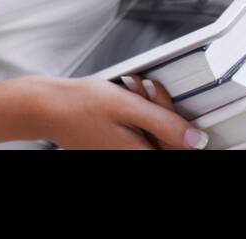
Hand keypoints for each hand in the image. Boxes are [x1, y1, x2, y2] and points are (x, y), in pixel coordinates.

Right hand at [24, 75, 211, 149]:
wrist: (48, 108)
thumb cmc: (80, 106)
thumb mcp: (128, 106)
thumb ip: (165, 123)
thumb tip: (197, 139)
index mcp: (140, 154)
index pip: (180, 147)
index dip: (179, 123)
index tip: (165, 101)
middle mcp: (132, 157)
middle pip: (166, 138)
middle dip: (161, 109)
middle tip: (145, 89)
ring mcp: (123, 152)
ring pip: (151, 133)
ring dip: (147, 109)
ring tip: (131, 89)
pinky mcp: (115, 146)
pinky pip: (136, 132)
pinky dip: (134, 114)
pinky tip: (124, 97)